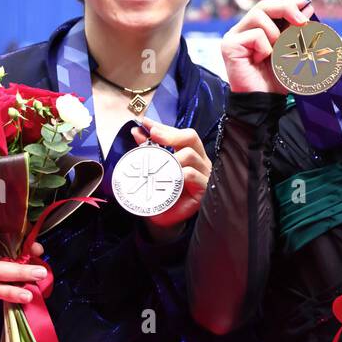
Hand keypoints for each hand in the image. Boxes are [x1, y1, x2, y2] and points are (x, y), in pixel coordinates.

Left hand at [131, 117, 210, 237]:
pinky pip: (192, 175)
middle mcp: (200, 160)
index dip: (164, 127)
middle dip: (171, 134)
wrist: (165, 218)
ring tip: (158, 163)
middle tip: (153, 135)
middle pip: (191, 137)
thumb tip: (137, 131)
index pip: (181, 134)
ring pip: (190, 155)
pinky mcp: (204, 189)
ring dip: (172, 156)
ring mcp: (204, 174)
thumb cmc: (162, 192)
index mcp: (190, 153)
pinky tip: (169, 176)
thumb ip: (148, 150)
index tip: (146, 123)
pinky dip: (179, 173)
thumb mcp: (154, 168)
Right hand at [220, 0, 313, 93]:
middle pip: (263, 6)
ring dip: (275, 34)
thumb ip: (298, 30)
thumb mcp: (294, 51)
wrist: (266, 102)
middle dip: (286, 8)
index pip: (272, 6)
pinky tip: (261, 60)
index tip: (306, 5)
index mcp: (258, 29)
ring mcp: (234, 36)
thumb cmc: (278, 80)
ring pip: (258, 16)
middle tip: (303, 21)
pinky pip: (254, 35)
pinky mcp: (229, 45)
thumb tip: (307, 7)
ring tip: (276, 53)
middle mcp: (243, 30)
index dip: (289, 3)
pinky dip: (265, 47)